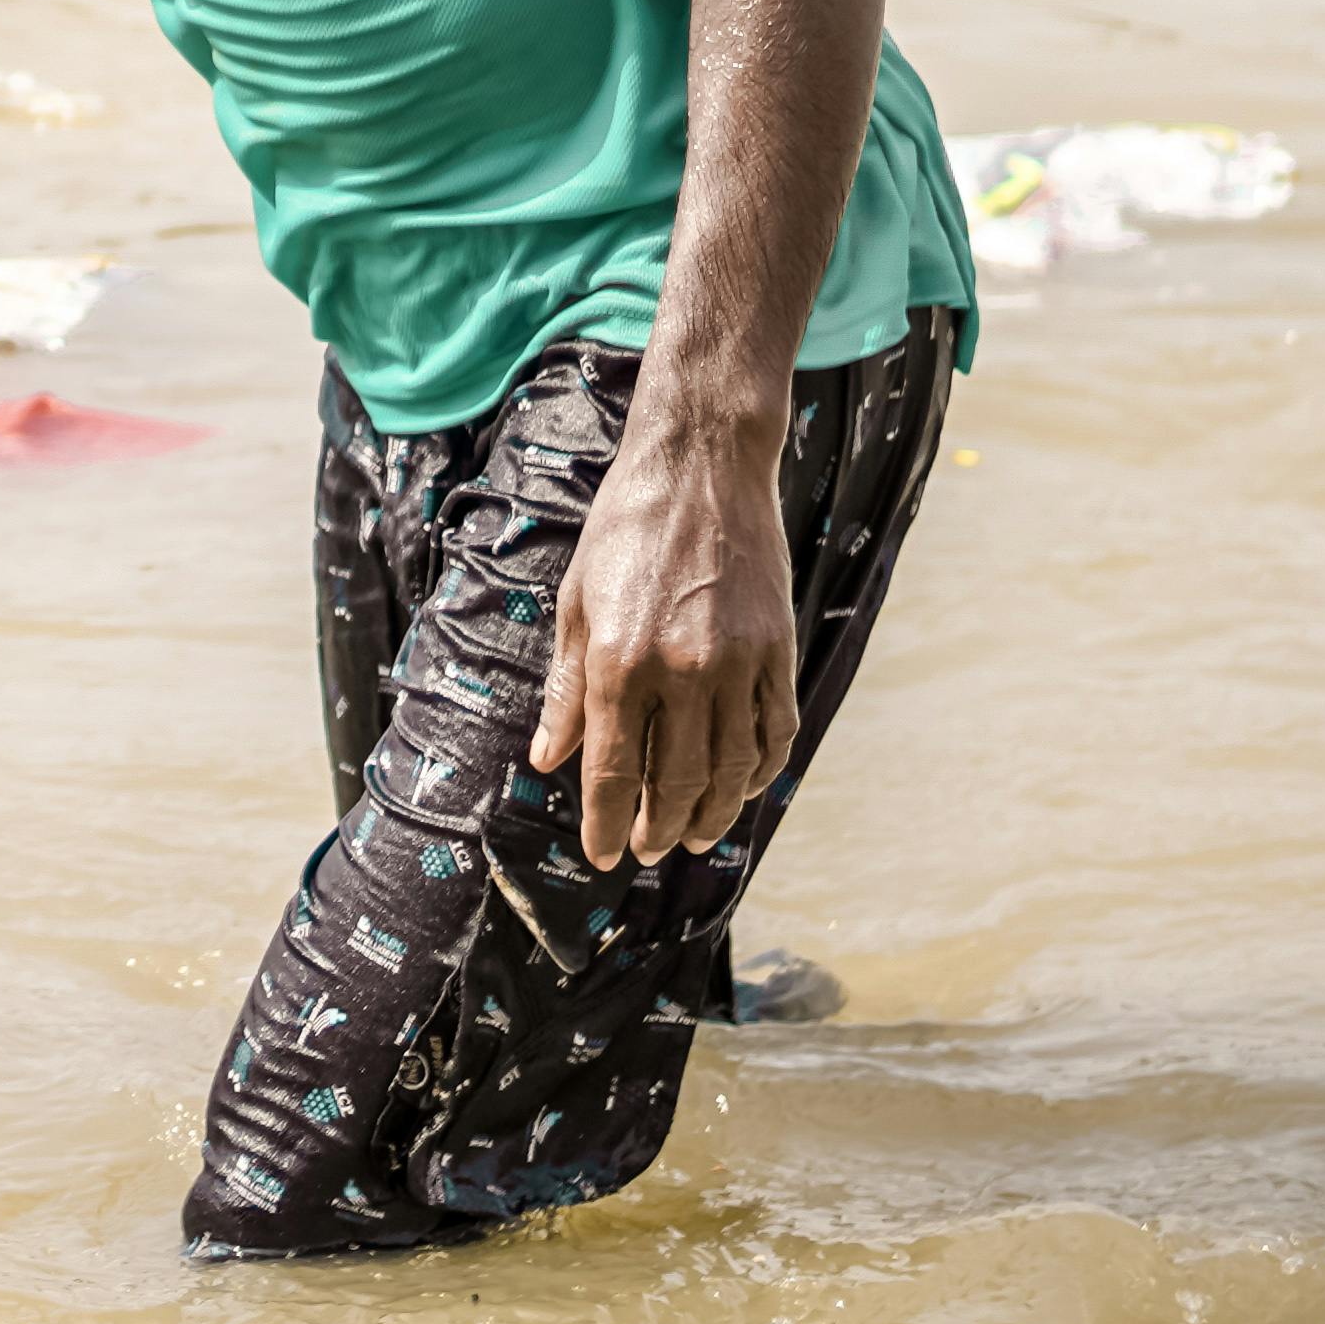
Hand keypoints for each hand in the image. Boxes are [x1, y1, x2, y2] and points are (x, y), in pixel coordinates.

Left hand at [531, 395, 798, 869]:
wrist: (702, 468)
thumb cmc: (625, 530)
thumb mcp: (575, 605)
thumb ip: (566, 691)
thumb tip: (546, 760)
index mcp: (618, 662)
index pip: (611, 772)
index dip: (604, 823)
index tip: (602, 855)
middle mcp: (680, 671)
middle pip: (674, 782)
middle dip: (658, 828)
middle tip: (646, 849)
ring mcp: (738, 663)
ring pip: (730, 769)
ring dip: (712, 814)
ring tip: (696, 835)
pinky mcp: (778, 650)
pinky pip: (774, 731)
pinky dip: (759, 770)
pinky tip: (742, 787)